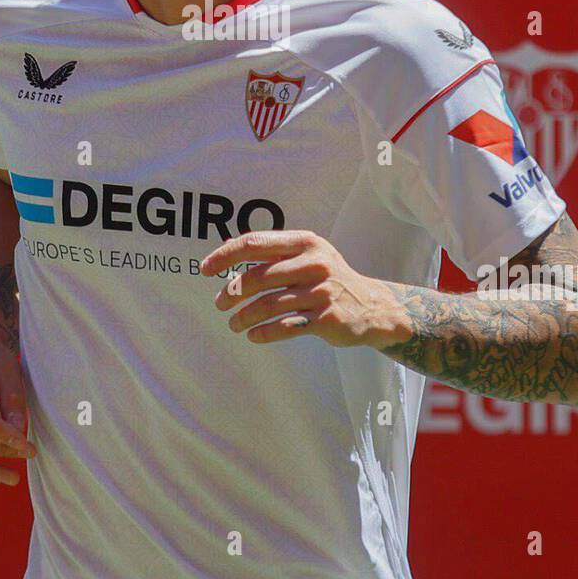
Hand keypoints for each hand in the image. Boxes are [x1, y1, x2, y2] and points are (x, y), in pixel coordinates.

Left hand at [202, 230, 405, 349]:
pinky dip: (263, 333)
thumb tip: (227, 255)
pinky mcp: (325, 318)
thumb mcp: (309, 254)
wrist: (372, 306)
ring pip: (268, 305)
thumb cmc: (329, 278)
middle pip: (258, 276)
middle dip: (232, 292)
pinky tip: (253, 336)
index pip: (254, 243)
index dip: (225, 255)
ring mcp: (320, 291)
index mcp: (305, 242)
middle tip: (219, 303)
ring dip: (243, 317)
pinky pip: (284, 327)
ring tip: (234, 324)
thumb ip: (276, 253)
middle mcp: (313, 263)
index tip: (205, 269)